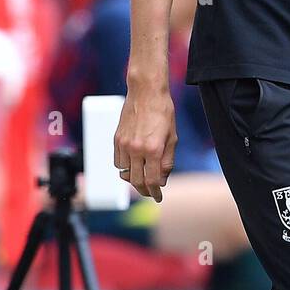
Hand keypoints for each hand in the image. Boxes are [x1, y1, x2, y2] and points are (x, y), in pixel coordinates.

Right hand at [114, 75, 176, 201]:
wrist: (146, 92)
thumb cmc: (163, 112)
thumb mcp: (172, 137)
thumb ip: (167, 161)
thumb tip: (162, 179)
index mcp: (153, 149)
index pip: (152, 181)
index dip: (155, 192)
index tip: (158, 197)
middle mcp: (136, 149)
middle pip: (136, 181)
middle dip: (144, 191)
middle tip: (151, 193)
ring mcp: (124, 144)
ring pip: (125, 173)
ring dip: (133, 179)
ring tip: (143, 179)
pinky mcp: (116, 139)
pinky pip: (118, 162)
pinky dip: (125, 168)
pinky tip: (133, 165)